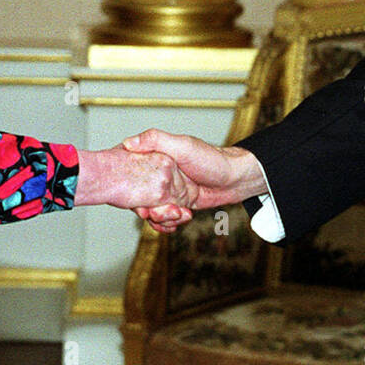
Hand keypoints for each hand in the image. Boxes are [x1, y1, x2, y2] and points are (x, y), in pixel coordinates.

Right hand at [121, 129, 267, 232]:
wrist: (235, 179)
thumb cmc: (212, 159)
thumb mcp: (183, 146)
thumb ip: (156, 141)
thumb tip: (128, 143)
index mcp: (155, 158)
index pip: (130, 174)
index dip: (128, 190)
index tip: (136, 201)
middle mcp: (158, 175)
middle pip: (138, 198)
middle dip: (147, 209)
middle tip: (160, 211)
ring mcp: (168, 191)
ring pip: (150, 211)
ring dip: (160, 218)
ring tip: (178, 213)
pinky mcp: (177, 204)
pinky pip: (164, 218)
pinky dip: (168, 223)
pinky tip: (182, 217)